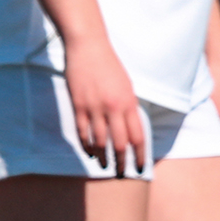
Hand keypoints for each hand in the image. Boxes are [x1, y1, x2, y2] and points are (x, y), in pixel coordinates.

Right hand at [64, 34, 145, 173]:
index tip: (141, 167)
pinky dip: (87, 145)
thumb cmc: (110, 65)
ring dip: (103, 158)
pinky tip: (90, 153)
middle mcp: (113, 108)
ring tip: (104, 166)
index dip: (140, 155)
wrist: (89, 47)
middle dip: (122, 162)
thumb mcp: (127, 85)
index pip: (137, 136)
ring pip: (100, 142)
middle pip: (119, 144)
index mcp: (129, 102)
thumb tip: (130, 128)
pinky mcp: (78, 105)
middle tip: (122, 174)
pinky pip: (83, 132)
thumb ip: (129, 107)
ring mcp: (94, 107)